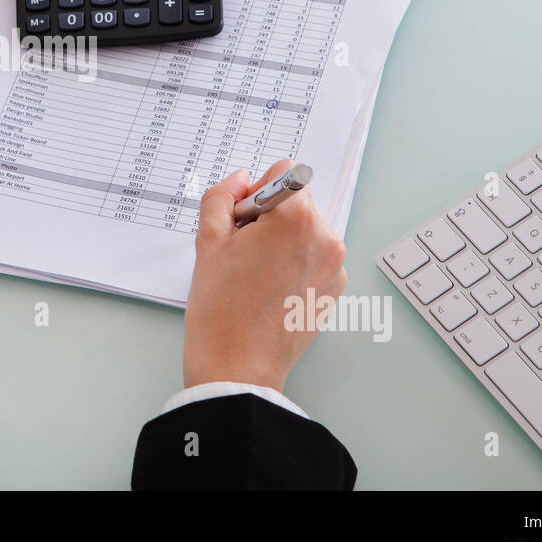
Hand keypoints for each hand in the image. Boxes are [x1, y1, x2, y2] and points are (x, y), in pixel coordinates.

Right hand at [183, 159, 347, 391]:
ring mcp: (334, 266)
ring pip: (304, 229)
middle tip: (242, 251)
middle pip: (296, 202)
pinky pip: (313, 256)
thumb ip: (222, 197)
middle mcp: (325, 238)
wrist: (237, 368)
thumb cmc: (221, 309)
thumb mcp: (208, 240)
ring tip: (254, 273)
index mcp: (297, 219)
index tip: (242, 221)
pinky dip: (293, 262)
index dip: (256, 192)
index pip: (284, 173)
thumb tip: (240, 180)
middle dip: (269, 216)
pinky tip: (268, 288)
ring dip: (281, 239)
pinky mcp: (334, 289)